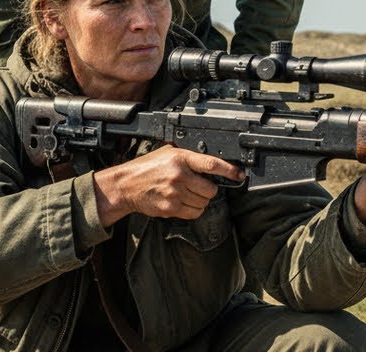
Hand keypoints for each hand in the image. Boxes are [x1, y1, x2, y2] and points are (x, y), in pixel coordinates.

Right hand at [92, 146, 243, 226]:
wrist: (126, 186)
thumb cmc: (146, 168)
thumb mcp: (167, 153)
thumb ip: (188, 157)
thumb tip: (211, 164)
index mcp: (180, 158)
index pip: (211, 164)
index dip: (229, 170)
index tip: (239, 175)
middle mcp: (179, 175)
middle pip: (210, 189)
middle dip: (209, 190)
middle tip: (200, 187)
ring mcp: (175, 193)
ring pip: (204, 202)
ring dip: (201, 201)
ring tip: (188, 194)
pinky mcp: (171, 208)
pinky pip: (194, 213)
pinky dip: (193, 210)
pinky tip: (184, 203)